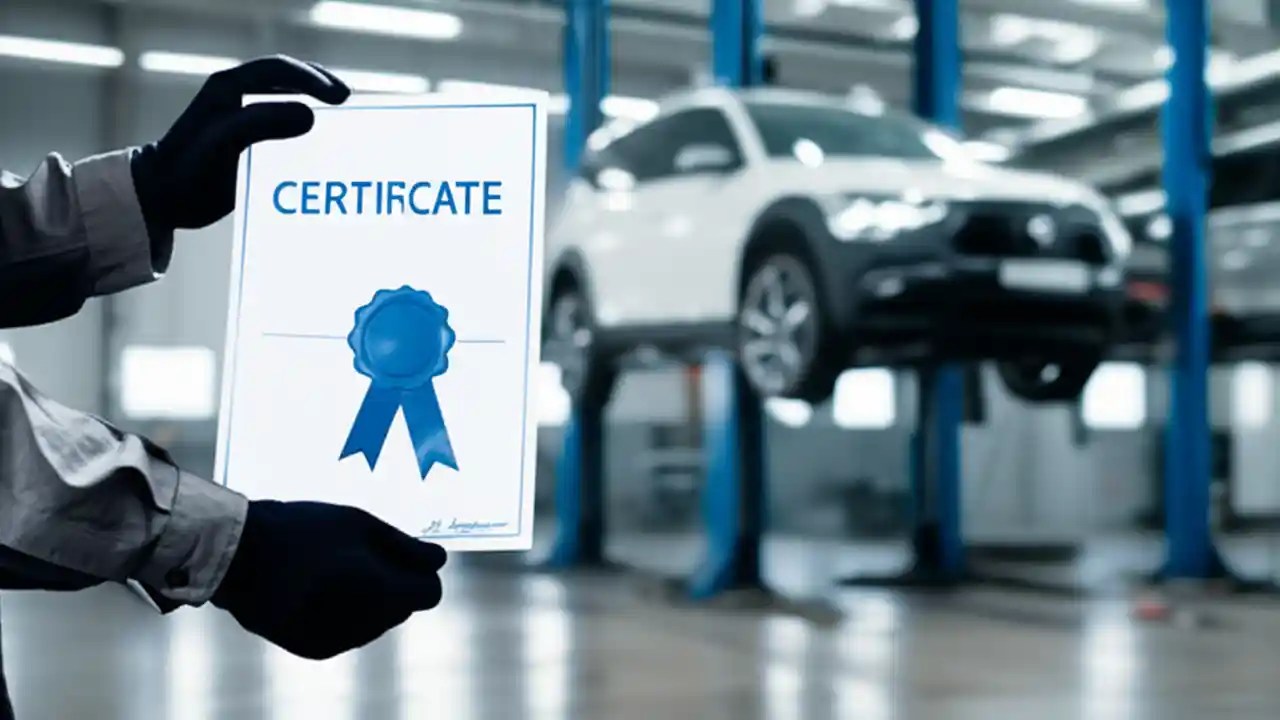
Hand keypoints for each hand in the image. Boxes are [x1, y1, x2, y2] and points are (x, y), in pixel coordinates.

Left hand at [130, 55, 349, 233]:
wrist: (162, 199)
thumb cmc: (186, 169)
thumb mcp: (222, 143)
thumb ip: (262, 124)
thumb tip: (311, 116)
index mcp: (228, 88)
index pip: (279, 70)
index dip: (312, 79)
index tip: (340, 98)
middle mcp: (238, 99)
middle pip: (288, 81)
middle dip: (321, 87)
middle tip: (348, 104)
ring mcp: (243, 120)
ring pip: (288, 102)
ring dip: (317, 109)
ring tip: (342, 123)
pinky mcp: (247, 143)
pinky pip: (283, 129)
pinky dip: (305, 134)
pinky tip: (322, 149)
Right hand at [211, 500, 444, 659]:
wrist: (238, 557)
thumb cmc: (303, 530)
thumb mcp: (360, 524)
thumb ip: (407, 546)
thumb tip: (440, 560)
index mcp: (383, 592)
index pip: (430, 593)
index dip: (422, 572)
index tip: (405, 554)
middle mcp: (365, 625)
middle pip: (402, 608)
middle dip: (395, 583)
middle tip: (361, 552)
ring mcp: (338, 641)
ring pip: (375, 622)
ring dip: (369, 599)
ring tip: (332, 566)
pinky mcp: (313, 648)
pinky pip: (346, 632)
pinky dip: (343, 612)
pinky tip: (316, 587)